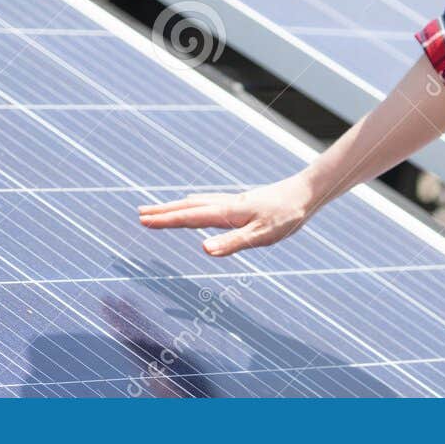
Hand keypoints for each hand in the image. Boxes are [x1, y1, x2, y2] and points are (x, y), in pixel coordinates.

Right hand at [136, 173, 317, 256]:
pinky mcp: (241, 204)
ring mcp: (232, 203)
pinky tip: (195, 207)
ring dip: (175, 207)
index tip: (143, 221)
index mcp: (227, 213)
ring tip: (158, 210)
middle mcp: (226, 204)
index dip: (166, 220)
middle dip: (163, 212)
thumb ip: (232, 243)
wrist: (305, 194)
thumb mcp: (261, 236)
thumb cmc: (285, 216)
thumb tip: (204, 249)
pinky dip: (192, 205)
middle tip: (139, 214)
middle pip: (187, 207)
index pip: (189, 217)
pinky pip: (208, 204)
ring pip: (196, 203)